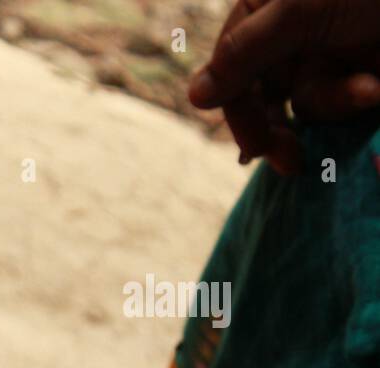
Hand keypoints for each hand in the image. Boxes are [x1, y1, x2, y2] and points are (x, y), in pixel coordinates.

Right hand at [189, 0, 379, 173]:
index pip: (231, 66)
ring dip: (337, 101)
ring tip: (372, 90)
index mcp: (269, 4)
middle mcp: (295, 30)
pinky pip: (343, 105)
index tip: (251, 147)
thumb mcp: (300, 9)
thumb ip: (243, 53)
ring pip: (308, 102)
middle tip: (289, 163)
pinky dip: (358, 100)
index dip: (237, 107)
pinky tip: (377, 87)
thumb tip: (194, 97)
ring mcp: (332, 52)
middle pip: (263, 94)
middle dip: (277, 127)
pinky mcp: (363, 74)